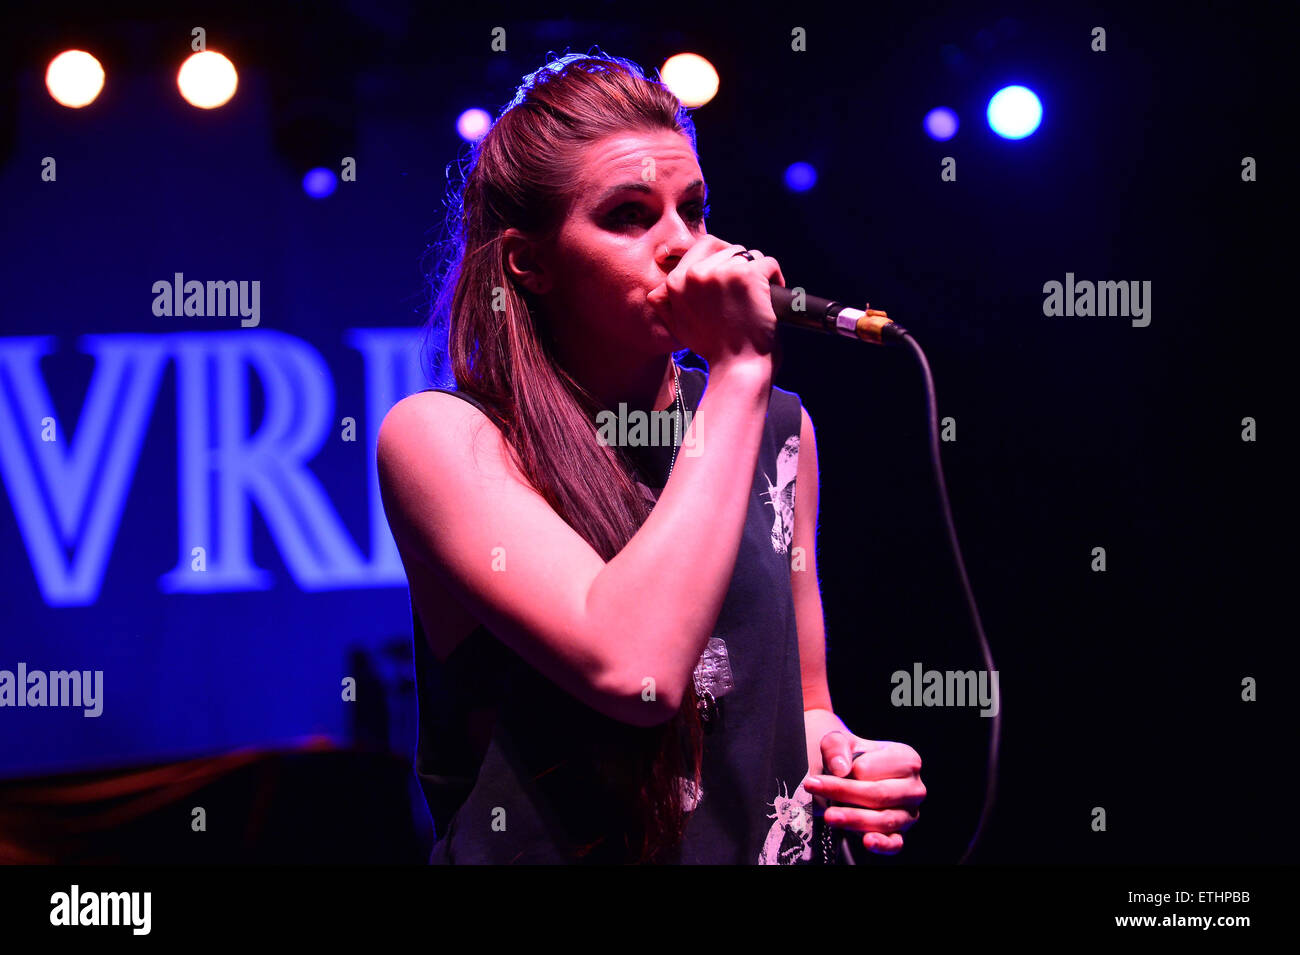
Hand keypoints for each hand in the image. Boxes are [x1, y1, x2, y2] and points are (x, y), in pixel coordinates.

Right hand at [646, 235, 784, 366]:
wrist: (737, 367)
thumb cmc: (714, 348)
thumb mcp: (676, 323)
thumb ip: (666, 300)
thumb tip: (664, 285)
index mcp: (674, 282)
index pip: (702, 245)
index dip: (720, 257)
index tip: (730, 274)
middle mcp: (695, 273)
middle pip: (727, 249)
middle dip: (739, 265)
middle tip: (744, 289)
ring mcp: (722, 272)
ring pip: (749, 255)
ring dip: (756, 273)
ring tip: (757, 296)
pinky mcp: (748, 275)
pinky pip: (768, 263)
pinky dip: (775, 277)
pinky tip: (771, 295)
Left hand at [804, 731, 925, 854]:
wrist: (848, 776)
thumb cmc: (849, 757)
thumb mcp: (838, 742)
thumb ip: (836, 747)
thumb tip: (841, 769)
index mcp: (907, 760)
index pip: (873, 769)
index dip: (850, 770)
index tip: (829, 770)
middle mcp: (914, 787)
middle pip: (879, 794)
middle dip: (845, 793)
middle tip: (814, 787)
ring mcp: (909, 813)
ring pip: (884, 820)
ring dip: (854, 819)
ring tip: (829, 815)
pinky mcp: (900, 834)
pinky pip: (895, 842)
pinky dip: (882, 844)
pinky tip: (867, 841)